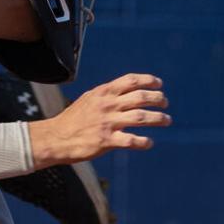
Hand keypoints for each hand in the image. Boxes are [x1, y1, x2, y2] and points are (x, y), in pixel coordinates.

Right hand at [28, 73, 168, 164]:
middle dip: (157, 99)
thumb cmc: (73, 119)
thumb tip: (127, 90)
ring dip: (158, 118)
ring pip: (140, 117)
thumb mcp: (89, 99)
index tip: (159, 84)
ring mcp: (107, 123)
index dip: (148, 81)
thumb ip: (107, 94)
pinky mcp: (106, 141)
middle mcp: (107, 105)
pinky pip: (131, 140)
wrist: (56, 138)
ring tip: (166, 120)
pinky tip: (149, 142)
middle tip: (165, 103)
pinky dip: (144, 141)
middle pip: (140, 97)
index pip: (131, 80)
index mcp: (103, 92)